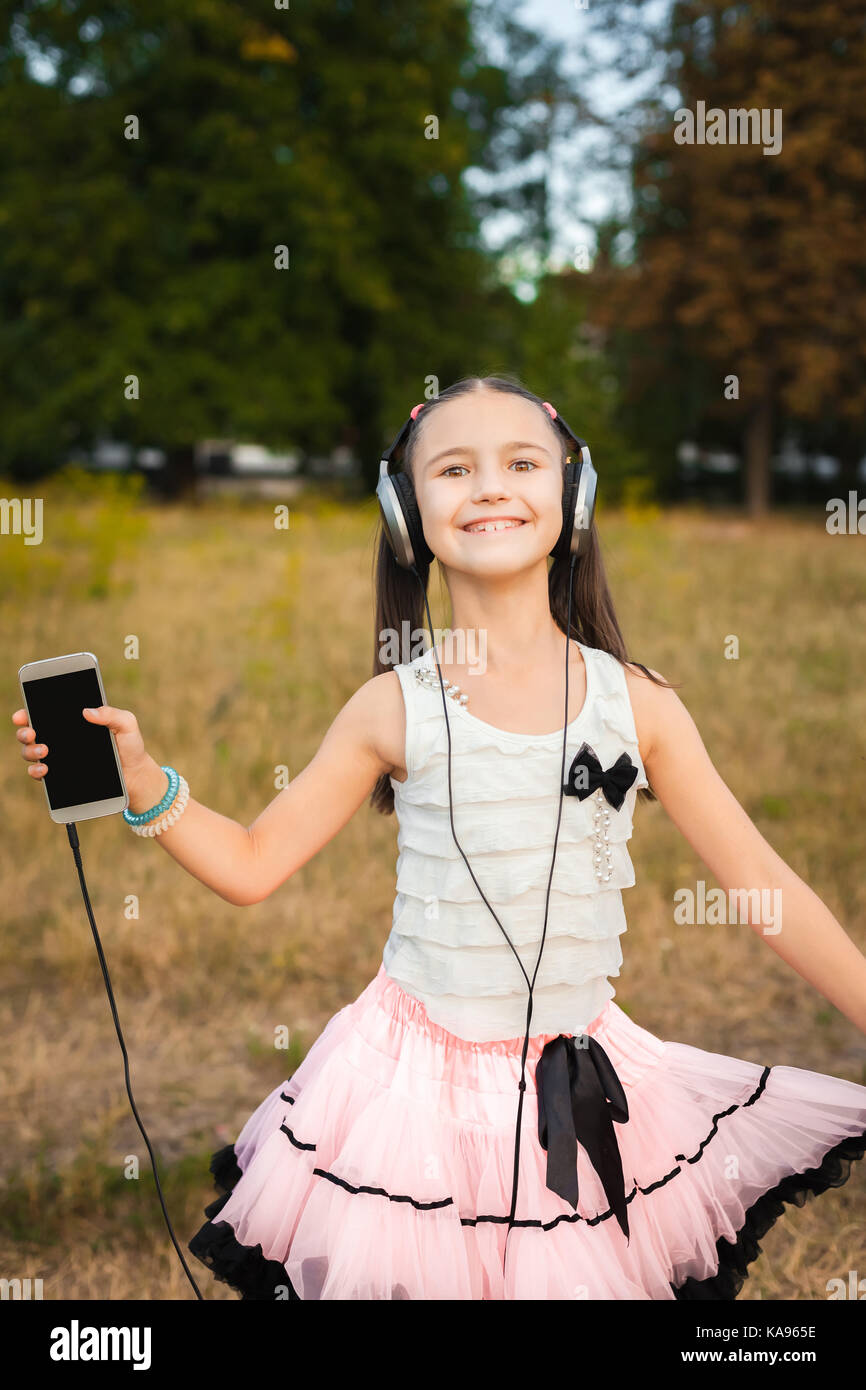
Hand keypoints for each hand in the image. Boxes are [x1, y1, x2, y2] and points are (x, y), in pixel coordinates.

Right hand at [12, 704, 150, 788]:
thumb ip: (112, 714)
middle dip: (24, 732)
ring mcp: (59, 757)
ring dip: (29, 751)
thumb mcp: (126, 724)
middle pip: (30, 732)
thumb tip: (87, 711)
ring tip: (44, 750)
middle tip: (32, 733)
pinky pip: (39, 773)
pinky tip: (44, 769)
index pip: (45, 713)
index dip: (28, 712)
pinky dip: (36, 771)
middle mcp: (61, 738)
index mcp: (73, 722)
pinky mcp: (61, 776)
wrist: (135, 775)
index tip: (23, 714)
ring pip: (31, 752)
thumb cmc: (130, 746)